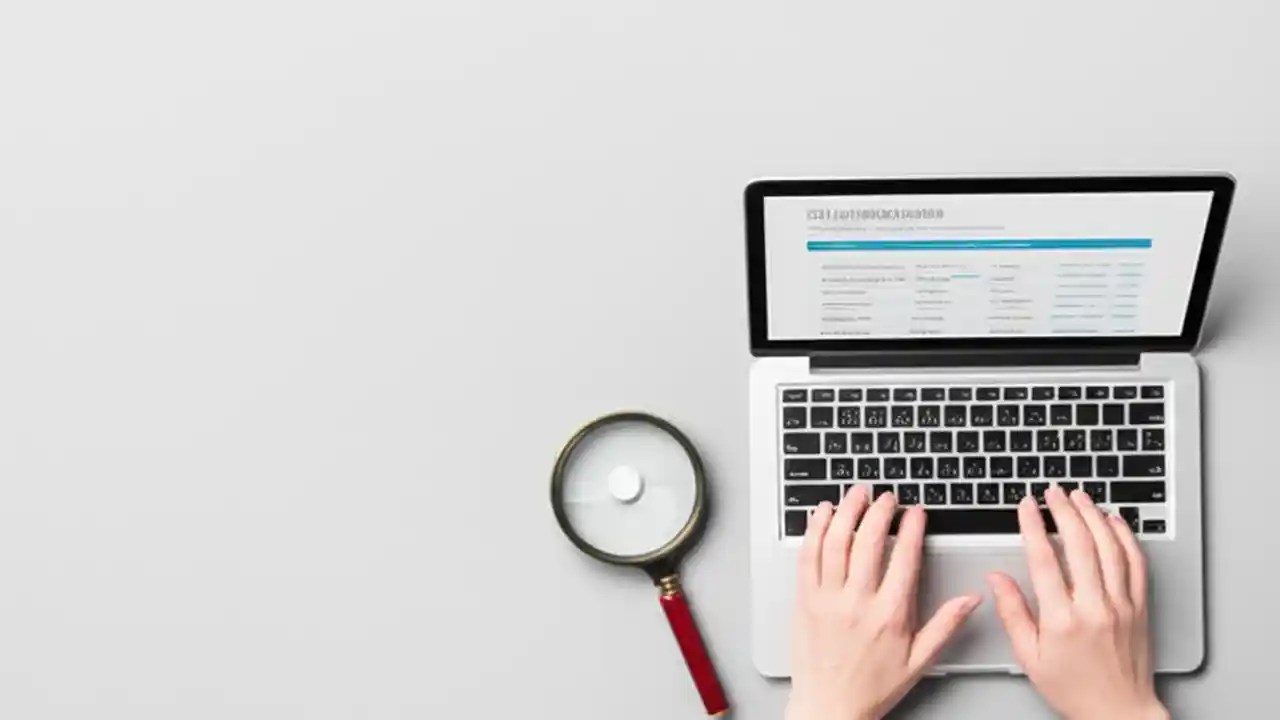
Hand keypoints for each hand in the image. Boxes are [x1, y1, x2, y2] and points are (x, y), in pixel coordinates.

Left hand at [787, 487, 981, 719]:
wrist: (829, 707)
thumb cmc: (872, 687)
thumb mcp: (919, 661)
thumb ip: (946, 625)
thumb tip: (972, 599)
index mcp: (890, 615)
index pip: (904, 558)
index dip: (911, 528)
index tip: (915, 511)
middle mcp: (857, 602)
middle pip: (869, 542)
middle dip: (879, 511)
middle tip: (886, 496)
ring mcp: (827, 599)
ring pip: (836, 542)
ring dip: (846, 511)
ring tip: (856, 494)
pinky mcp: (804, 600)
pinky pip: (807, 556)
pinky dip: (814, 530)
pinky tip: (821, 514)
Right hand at [987, 487, 1168, 719]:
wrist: (1120, 712)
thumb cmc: (1074, 689)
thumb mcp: (1029, 657)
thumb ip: (1012, 613)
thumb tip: (997, 579)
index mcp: (1062, 620)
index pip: (1044, 560)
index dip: (1033, 526)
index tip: (1027, 506)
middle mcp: (1094, 607)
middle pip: (1080, 545)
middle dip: (1064, 510)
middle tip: (1053, 492)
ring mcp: (1121, 605)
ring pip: (1110, 547)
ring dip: (1093, 516)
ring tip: (1080, 497)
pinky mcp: (1140, 607)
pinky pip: (1136, 563)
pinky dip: (1126, 537)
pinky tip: (1114, 521)